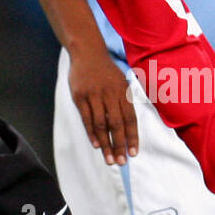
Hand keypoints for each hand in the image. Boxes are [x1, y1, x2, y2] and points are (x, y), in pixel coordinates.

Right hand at [69, 48, 137, 165]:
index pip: (131, 119)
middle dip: (120, 145)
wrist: (87, 52)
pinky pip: (87, 118)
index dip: (133, 137)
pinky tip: (96, 144)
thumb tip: (131, 126)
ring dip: (106, 144)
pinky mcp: (80, 97)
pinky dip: (92, 132)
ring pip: (102, 124)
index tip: (134, 153)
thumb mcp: (122, 82)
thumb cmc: (107, 71)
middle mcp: (110, 95)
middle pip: (117, 124)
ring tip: (109, 159)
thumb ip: (126, 101)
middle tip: (121, 162)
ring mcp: (94, 95)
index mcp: (123, 92)